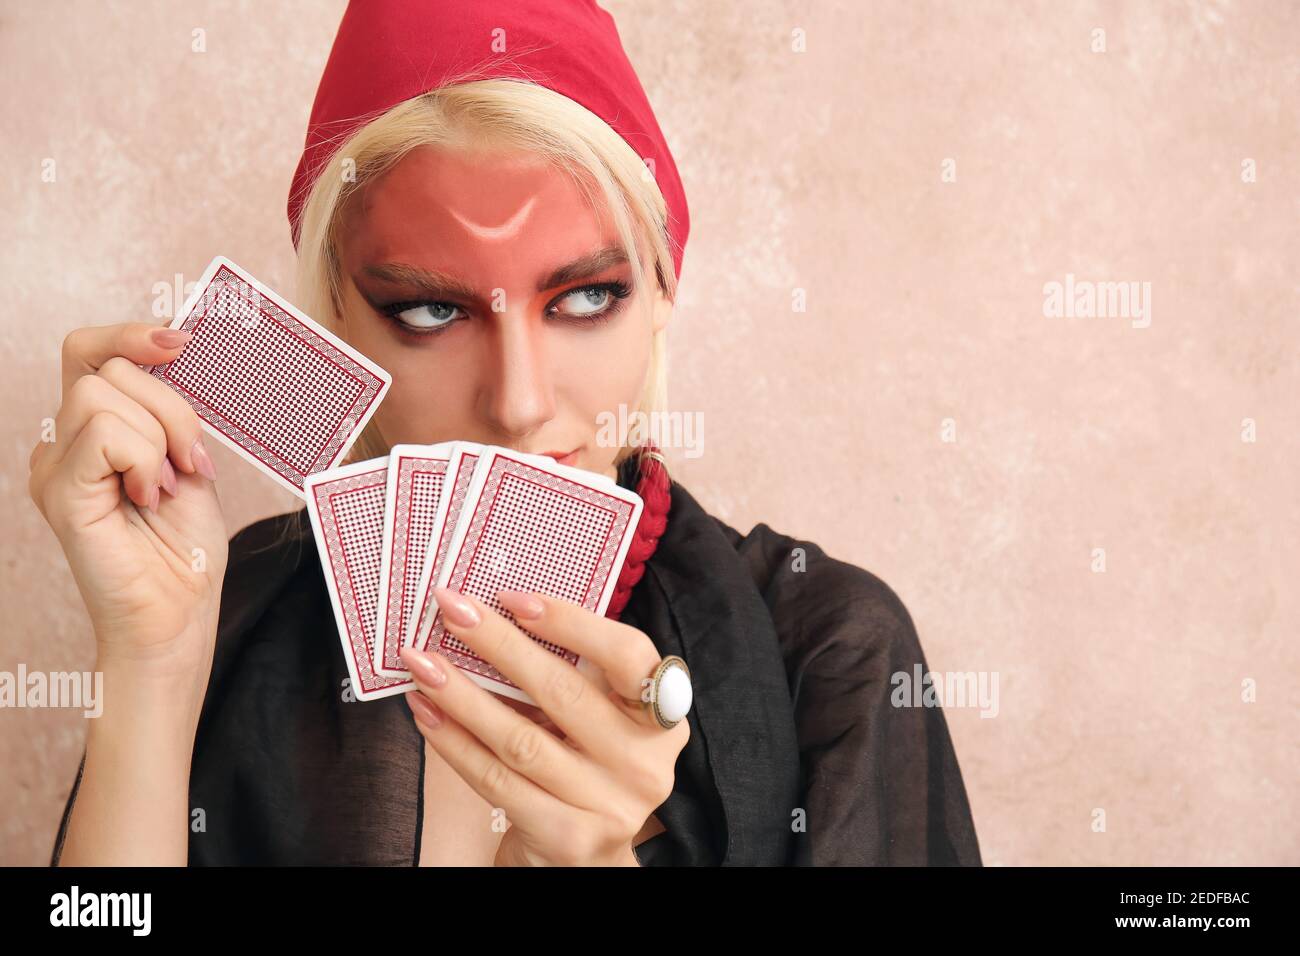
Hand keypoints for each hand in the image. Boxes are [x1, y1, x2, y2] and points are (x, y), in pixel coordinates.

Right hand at [28, 322, 228, 672]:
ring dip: (160, 435)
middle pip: (107, 368)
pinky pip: (106, 434)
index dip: (130, 335)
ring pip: (104, 394)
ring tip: (167, 486)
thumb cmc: (184, 548)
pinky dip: (145, 458)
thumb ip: (171, 413)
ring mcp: (53, 467)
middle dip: (170, 405)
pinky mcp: (58, 491)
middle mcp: (61, 445)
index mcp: (91, 433)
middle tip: (190, 460)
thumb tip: (176, 350)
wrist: (176, 614)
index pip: (89, 352)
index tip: (182, 343)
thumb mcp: (187, 461)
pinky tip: (150, 496)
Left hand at [399, 587, 688, 866]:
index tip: (513, 598)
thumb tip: (496, 612)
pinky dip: (455, 743)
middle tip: (451, 609)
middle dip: (498, 643)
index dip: (572, 622)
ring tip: (423, 663)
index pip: (627, 654)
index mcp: (660, 717)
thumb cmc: (584, 767)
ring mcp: (609, 804)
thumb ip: (572, 673)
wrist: (585, 858)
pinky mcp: (568, 837)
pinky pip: (497, 781)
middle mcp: (645, 761)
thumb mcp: (598, 720)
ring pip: (520, 738)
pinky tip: (427, 714)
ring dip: (462, 694)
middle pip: (564, 691)